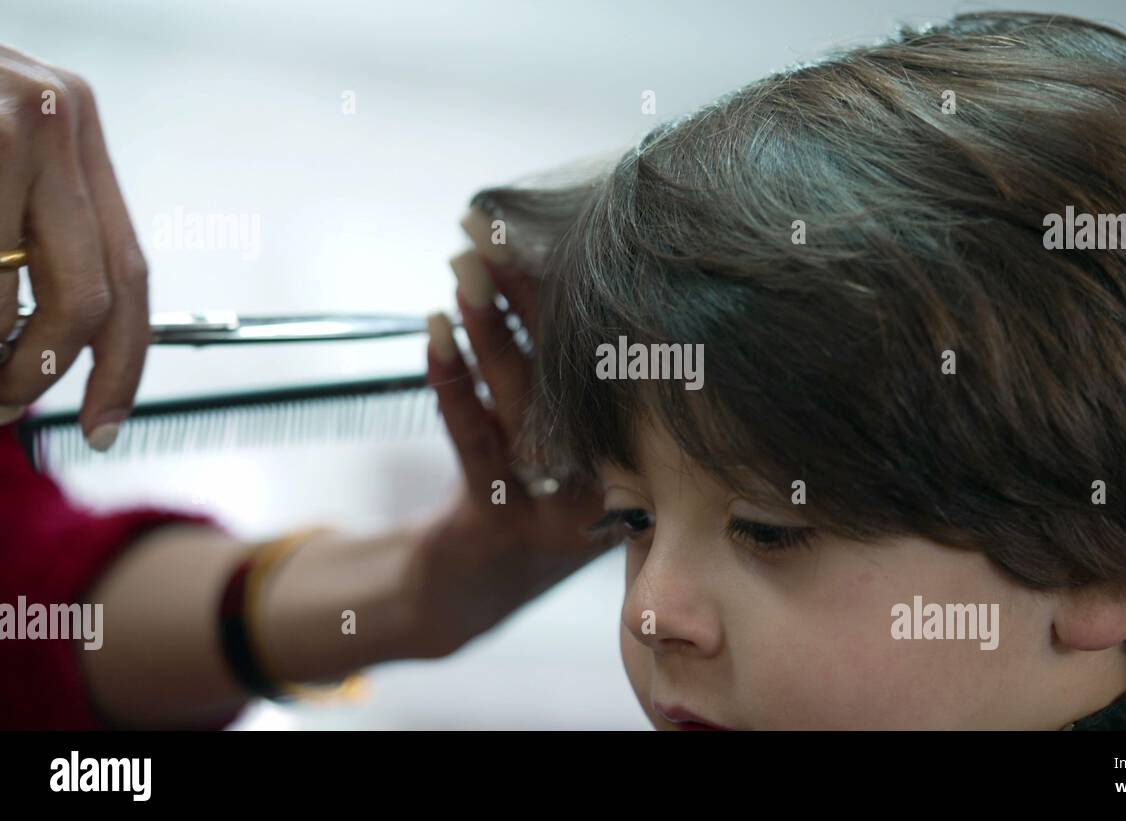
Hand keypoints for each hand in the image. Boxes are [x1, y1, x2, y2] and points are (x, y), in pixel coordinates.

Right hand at [0, 45, 148, 448]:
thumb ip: (23, 233)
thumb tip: (40, 356)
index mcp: (72, 127)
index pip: (128, 271)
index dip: (121, 362)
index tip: (103, 425)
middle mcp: (54, 117)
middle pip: (85, 299)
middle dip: (39, 374)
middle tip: (3, 409)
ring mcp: (5, 124)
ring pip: (5, 303)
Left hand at [405, 229, 613, 657]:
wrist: (467, 594)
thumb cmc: (520, 493)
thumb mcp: (561, 434)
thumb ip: (571, 367)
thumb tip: (544, 255)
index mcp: (641, 453)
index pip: (618, 361)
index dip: (588, 294)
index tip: (563, 230)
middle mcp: (615, 485)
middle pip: (574, 374)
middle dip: (535, 297)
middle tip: (500, 233)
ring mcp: (559, 513)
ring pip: (525, 404)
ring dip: (493, 328)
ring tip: (465, 266)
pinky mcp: (500, 527)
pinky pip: (474, 442)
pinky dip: (452, 382)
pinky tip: (435, 333)